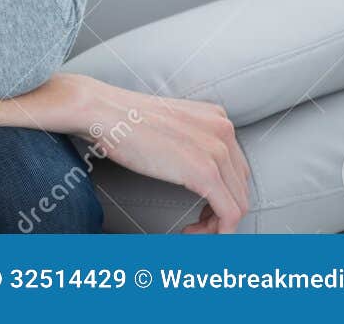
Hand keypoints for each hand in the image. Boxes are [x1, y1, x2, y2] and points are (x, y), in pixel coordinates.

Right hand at [66, 75, 251, 233]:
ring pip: (238, 204)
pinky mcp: (205, 173)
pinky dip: (217, 232)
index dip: (223, 193)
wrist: (102, 111)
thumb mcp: (169, 124)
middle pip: (240, 187)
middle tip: (197, 222)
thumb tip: (190, 169)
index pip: (236, 167)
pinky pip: (228, 214)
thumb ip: (190, 141)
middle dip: (221, 210)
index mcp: (216, 118)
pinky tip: (193, 233)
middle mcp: (224, 131)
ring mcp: (217, 152)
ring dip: (217, 225)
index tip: (203, 208)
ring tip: (193, 230)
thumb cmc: (123, 119)